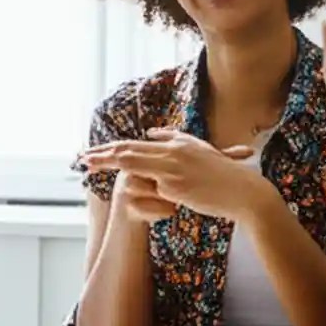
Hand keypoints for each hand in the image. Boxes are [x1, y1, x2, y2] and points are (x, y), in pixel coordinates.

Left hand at [81, 130, 276, 221]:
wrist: (244, 192)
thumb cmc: (222, 174)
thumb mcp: (198, 149)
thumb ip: (173, 138)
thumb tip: (150, 132)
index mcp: (176, 143)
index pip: (137, 144)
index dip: (113, 147)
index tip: (95, 151)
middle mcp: (171, 153)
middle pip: (128, 151)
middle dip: (102, 154)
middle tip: (82, 157)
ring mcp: (172, 170)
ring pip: (134, 164)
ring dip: (109, 164)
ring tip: (88, 164)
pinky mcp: (176, 188)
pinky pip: (154, 189)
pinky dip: (143, 190)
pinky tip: (124, 189)